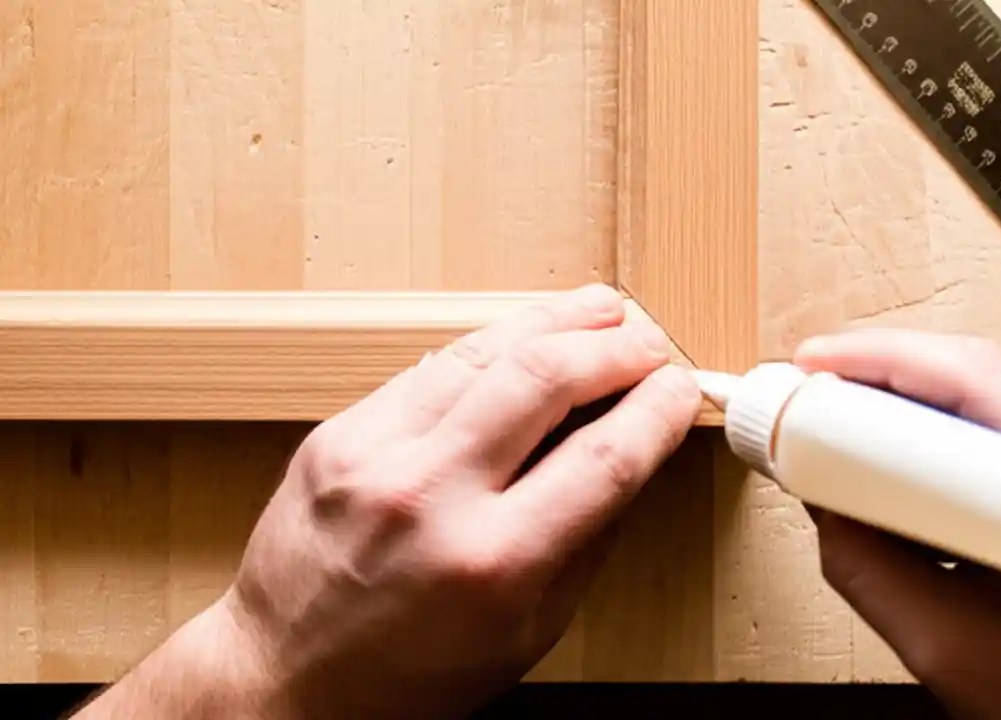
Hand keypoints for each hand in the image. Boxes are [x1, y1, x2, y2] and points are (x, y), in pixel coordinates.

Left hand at [78, 284, 701, 719]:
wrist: (284, 680)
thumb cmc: (410, 676)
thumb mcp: (530, 631)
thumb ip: (588, 537)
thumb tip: (633, 453)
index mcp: (491, 564)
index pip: (604, 456)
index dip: (659, 411)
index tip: (684, 390)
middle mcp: (429, 497)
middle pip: (547, 379)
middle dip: (616, 346)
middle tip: (652, 342)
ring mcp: (374, 456)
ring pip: (485, 352)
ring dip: (557, 322)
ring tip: (603, 310)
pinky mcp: (339, 434)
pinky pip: (432, 368)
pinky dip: (492, 345)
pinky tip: (527, 334)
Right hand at [794, 330, 1000, 719]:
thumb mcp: (944, 646)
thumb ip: (865, 569)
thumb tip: (815, 493)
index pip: (979, 382)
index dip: (886, 360)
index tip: (816, 368)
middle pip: (977, 376)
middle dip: (879, 375)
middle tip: (805, 392)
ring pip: (984, 397)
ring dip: (901, 399)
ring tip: (830, 416)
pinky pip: (996, 430)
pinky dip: (930, 431)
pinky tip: (881, 444)